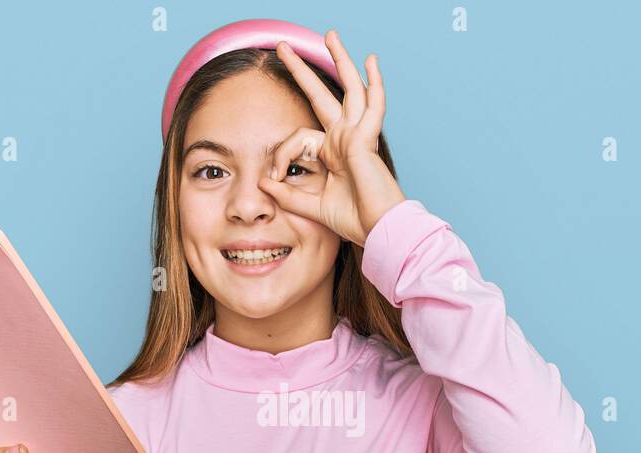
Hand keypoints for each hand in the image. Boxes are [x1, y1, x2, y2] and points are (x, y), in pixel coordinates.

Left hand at [257, 28, 406, 247]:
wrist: (378, 230)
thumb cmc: (353, 220)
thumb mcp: (309, 206)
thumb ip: (286, 194)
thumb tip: (262, 180)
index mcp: (332, 153)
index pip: (297, 137)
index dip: (280, 154)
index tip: (274, 175)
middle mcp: (344, 139)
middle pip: (323, 96)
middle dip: (302, 71)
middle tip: (283, 47)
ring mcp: (357, 136)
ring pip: (350, 89)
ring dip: (340, 60)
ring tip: (331, 35)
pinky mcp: (366, 140)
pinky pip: (373, 105)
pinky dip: (375, 83)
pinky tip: (371, 61)